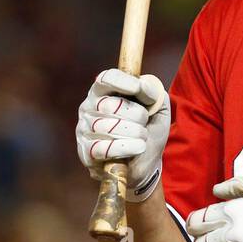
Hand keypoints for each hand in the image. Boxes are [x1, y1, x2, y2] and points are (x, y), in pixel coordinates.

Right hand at [75, 69, 169, 200]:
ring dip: (135, 134)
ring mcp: (84, 130)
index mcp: (104, 92)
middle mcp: (89, 108)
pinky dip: (126, 148)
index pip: (106, 78)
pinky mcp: (85, 152)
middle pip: (111, 105)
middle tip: (144, 123)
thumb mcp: (158, 108)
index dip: (122, 81)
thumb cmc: (149, 130)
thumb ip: (153, 92)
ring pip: (108, 127)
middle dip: (137, 115)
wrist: (147, 162)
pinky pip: (104, 148)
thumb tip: (142, 85)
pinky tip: (137, 148)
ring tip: (141, 138)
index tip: (138, 88)